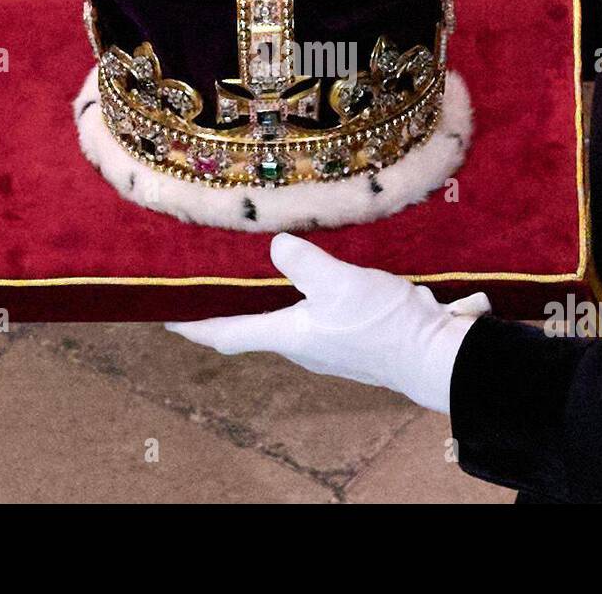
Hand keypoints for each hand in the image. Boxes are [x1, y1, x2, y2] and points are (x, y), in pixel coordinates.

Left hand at [165, 233, 490, 412]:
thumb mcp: (339, 283)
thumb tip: (275, 244)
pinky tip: (317, 274)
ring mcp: (330, 345)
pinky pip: (320, 313)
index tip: (164, 319)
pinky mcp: (356, 336)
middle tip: (208, 283)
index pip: (228, 333)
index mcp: (290, 336)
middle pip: (253, 328)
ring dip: (268, 301)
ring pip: (287, 319)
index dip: (194, 325)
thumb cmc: (384, 326)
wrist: (436, 357)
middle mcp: (303, 346)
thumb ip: (302, 261)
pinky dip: (305, 296)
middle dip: (230, 308)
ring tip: (255, 273)